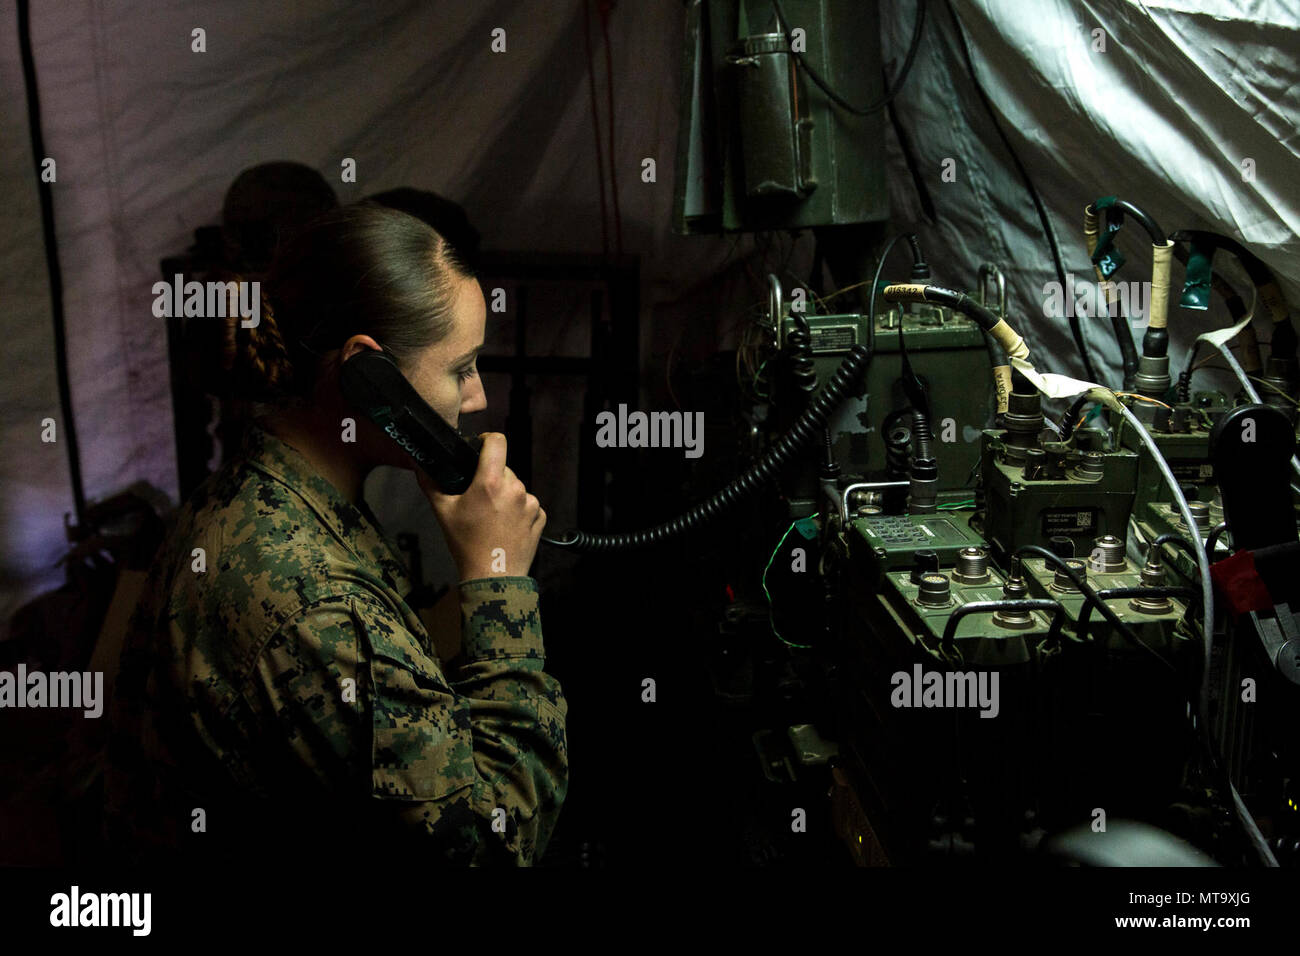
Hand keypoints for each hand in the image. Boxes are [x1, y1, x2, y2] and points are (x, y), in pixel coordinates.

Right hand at [416, 432, 544, 579]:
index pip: (497, 441)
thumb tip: (418, 465)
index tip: (480, 448)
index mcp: (490, 482)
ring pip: (515, 487)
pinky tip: (505, 526)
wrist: (493, 577)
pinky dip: (518, 510)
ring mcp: (530, 503)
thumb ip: (430, 484)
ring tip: (492, 517)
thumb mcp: (443, 513)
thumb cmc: (467, 545)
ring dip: (505, 495)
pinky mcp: (540, 516)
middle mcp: (514, 488)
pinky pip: (528, 504)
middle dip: (491, 477)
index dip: (487, 440)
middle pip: (503, 468)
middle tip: (479, 498)